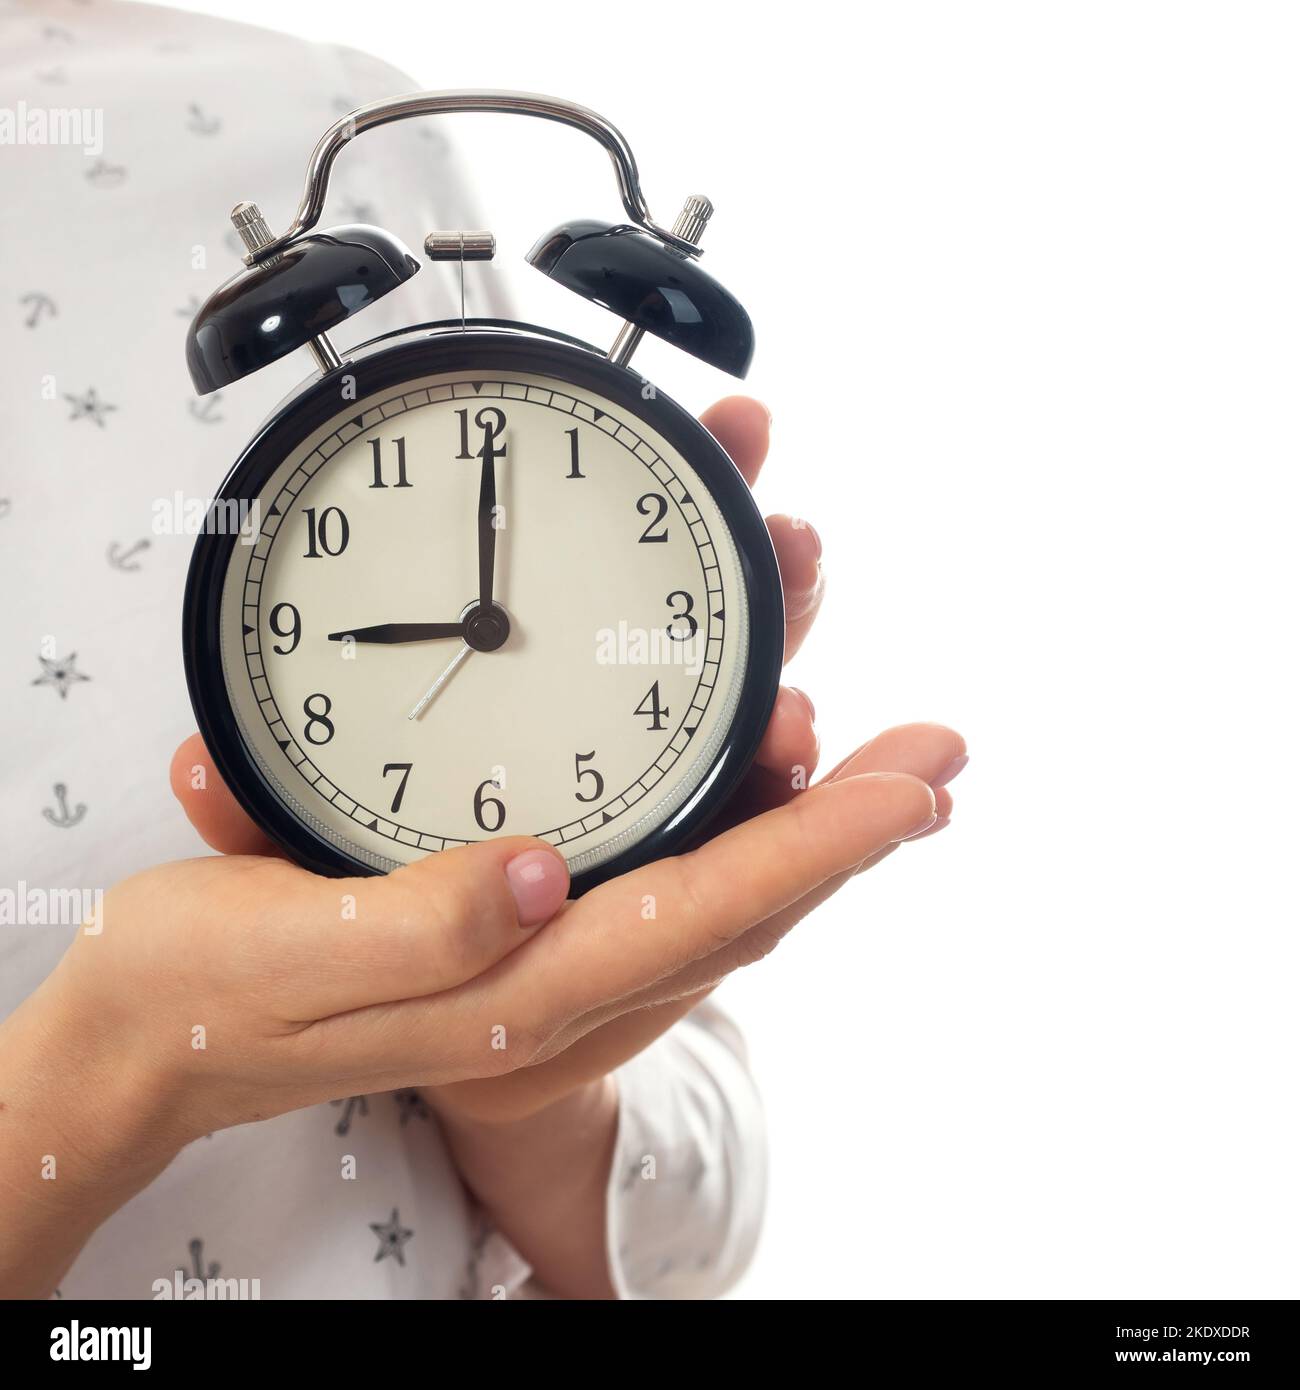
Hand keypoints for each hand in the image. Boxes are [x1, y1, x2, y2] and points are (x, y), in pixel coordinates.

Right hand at [168, 398, 965, 1130]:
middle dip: (847, 818)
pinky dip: (737, 825)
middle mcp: (553, 977)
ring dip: (804, 812)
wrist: (152, 1042)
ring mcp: (547, 954)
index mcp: (512, 986)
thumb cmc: (205, 994)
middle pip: (742, 894)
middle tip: (937, 747)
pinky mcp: (520, 924)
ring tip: (881, 748)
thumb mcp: (281, 948)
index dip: (820, 844)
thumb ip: (415, 925)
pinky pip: (667, 876)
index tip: (915, 786)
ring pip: (716, 883)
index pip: (706, 908)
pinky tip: (762, 781)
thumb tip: (534, 878)